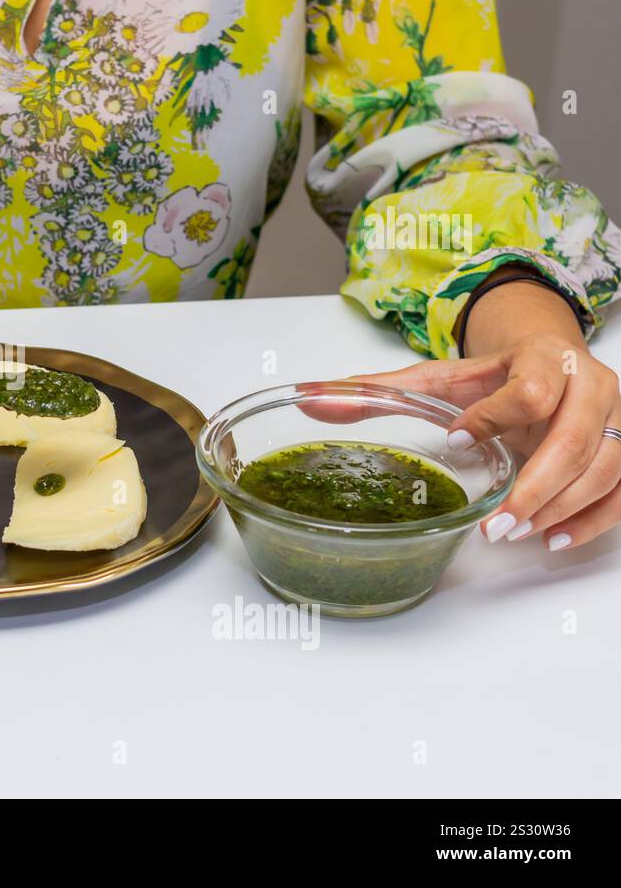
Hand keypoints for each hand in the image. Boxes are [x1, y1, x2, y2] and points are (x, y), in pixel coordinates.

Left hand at [352, 274, 620, 550]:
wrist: (549, 359)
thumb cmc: (494, 375)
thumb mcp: (435, 378)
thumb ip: (374, 391)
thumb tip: (306, 398)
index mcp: (544, 358)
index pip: (530, 390)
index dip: (493, 419)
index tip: (456, 442)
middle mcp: (591, 385)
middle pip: (575, 438)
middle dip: (535, 485)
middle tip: (495, 523)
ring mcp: (617, 420)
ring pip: (606, 468)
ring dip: (561, 507)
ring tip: (515, 533)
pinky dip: (593, 520)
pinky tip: (552, 538)